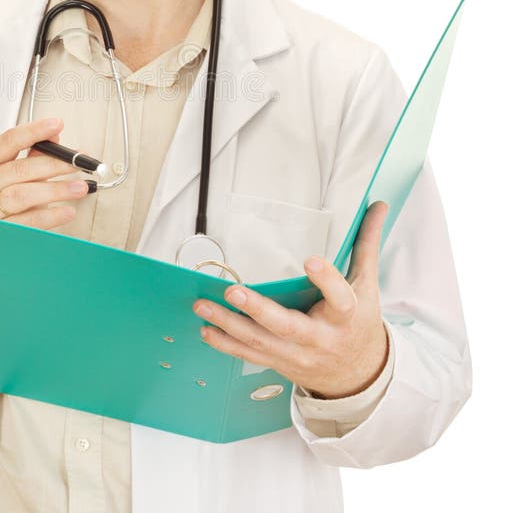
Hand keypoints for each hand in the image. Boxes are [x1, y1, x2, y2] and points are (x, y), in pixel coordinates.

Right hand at [0, 116, 88, 228]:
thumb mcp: (14, 177)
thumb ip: (32, 155)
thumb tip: (53, 135)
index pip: (7, 141)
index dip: (33, 131)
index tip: (56, 124)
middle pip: (19, 169)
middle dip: (53, 164)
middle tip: (77, 163)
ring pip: (22, 194)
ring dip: (56, 190)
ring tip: (79, 188)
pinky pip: (27, 221)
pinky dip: (50, 215)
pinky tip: (67, 211)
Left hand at [193, 201, 389, 398]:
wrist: (359, 375)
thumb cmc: (359, 322)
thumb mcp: (367, 284)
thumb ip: (366, 243)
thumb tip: (378, 205)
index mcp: (345, 316)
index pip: (340, 298)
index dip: (327, 280)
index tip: (311, 260)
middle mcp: (319, 338)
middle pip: (287, 326)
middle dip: (258, 310)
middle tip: (232, 291)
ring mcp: (297, 355)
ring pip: (260, 342)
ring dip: (228, 325)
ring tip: (203, 306)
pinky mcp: (280, 364)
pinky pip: (250, 355)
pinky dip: (226, 344)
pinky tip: (206, 330)